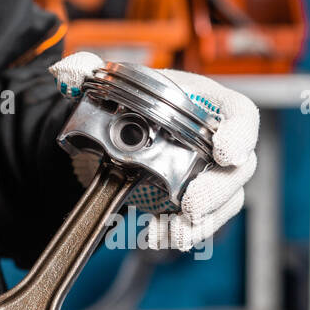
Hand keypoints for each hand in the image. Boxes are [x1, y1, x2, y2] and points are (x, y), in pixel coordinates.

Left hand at [50, 51, 258, 251]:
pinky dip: (179, 234)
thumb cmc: (132, 104)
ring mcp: (210, 176)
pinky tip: (155, 236)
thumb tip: (67, 73)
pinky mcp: (194, 204)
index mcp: (208, 105)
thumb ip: (88, 73)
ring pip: (225, 204)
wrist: (117, 136)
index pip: (242, 116)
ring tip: (170, 232)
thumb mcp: (111, 85)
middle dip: (218, 192)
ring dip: (201, 224)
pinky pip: (200, 225)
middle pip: (239, 169)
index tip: (226, 152)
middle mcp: (217, 142)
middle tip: (190, 204)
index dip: (241, 133)